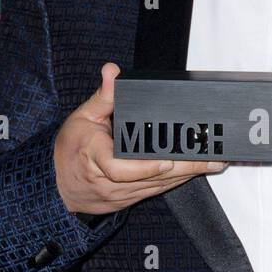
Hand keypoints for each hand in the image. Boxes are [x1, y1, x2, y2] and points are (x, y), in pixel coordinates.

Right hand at [53, 61, 227, 214]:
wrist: (59, 185)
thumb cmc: (71, 149)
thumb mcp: (82, 118)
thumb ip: (102, 96)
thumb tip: (111, 72)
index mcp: (95, 156)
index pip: (119, 169)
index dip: (145, 168)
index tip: (166, 163)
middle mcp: (109, 181)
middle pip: (151, 178)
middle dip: (184, 169)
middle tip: (211, 160)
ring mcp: (121, 194)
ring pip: (158, 187)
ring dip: (187, 176)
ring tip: (212, 164)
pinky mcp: (129, 199)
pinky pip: (156, 191)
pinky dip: (177, 182)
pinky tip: (195, 172)